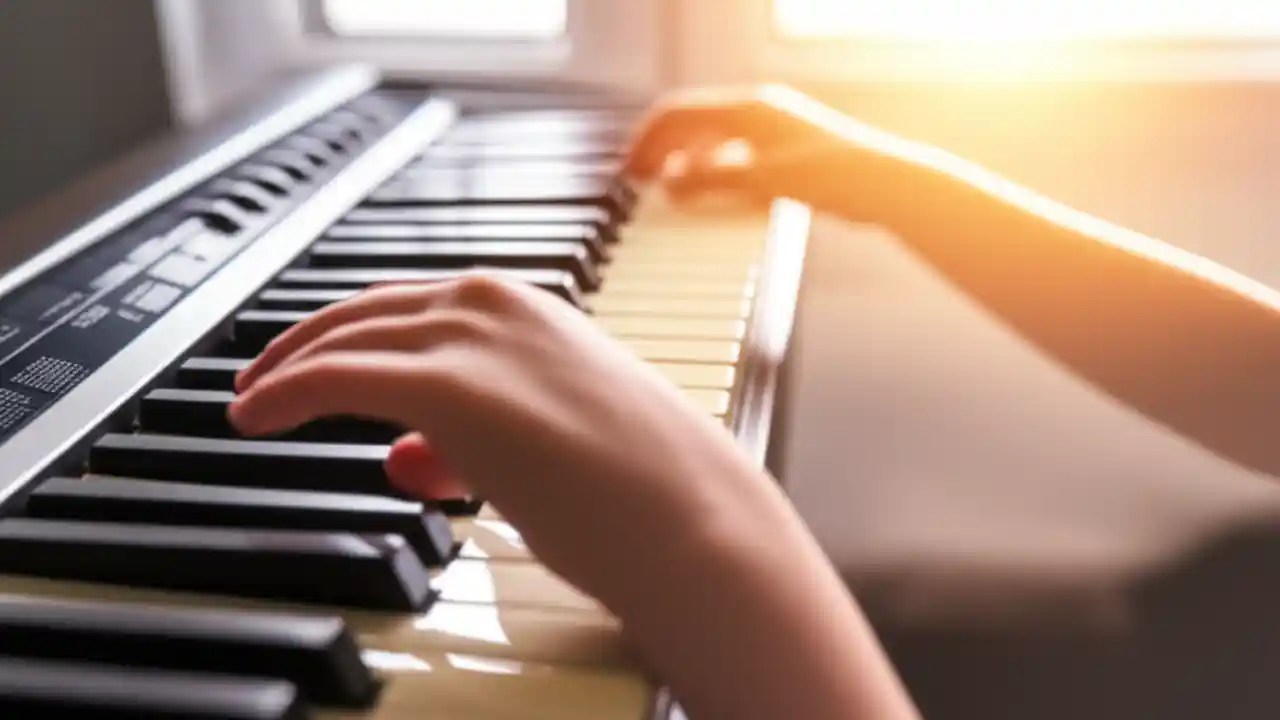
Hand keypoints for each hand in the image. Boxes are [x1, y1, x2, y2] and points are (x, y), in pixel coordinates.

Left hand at [229, 277, 916, 719]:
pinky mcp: (447, 386)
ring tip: (252, 400)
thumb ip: (474, 434)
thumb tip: (410, 449)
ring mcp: (473, 338)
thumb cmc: (636, 490)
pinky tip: (255, 414)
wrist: (686, 515)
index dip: (353, 336)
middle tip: (263, 376)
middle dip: (305, 342)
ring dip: (286, 366)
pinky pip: (335, 376)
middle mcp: (496, 305)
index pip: (414, 307)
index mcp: (528, 308)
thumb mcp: (545, 443)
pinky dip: (284, 391)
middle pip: (367, 310)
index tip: (319, 366)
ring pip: (344, 336)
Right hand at [625, 84, 843, 203]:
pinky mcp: (783, 150)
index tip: (627, 171)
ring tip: (664, 186)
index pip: (677, 114)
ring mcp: (770, 128)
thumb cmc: (834, 177)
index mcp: (747, 109)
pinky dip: (709, 168)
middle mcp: (756, 112)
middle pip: (690, 122)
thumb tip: (669, 182)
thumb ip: (713, 182)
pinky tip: (707, 191)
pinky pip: (731, 151)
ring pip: (709, 137)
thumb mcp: (764, 183)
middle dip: (658, 149)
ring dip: (681, 159)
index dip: (646, 141)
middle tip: (636, 179)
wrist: (886, 185)